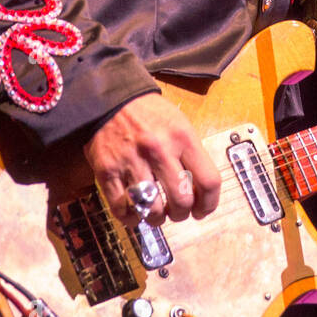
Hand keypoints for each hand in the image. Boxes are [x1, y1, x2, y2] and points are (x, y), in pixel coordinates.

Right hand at [84, 93, 221, 225]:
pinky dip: (130, 218)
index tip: (203, 210)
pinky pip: (121, 208)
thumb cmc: (150, 113)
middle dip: (182, 214)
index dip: (209, 203)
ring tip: (156, 214)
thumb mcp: (180, 124)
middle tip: (177, 212)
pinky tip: (135, 214)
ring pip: (152, 209)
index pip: (208, 181)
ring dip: (157, 219)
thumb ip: (190, 155)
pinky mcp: (107, 171)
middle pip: (181, 201)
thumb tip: (199, 192)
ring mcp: (132, 162)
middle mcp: (159, 151)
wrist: (111, 97)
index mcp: (183, 138)